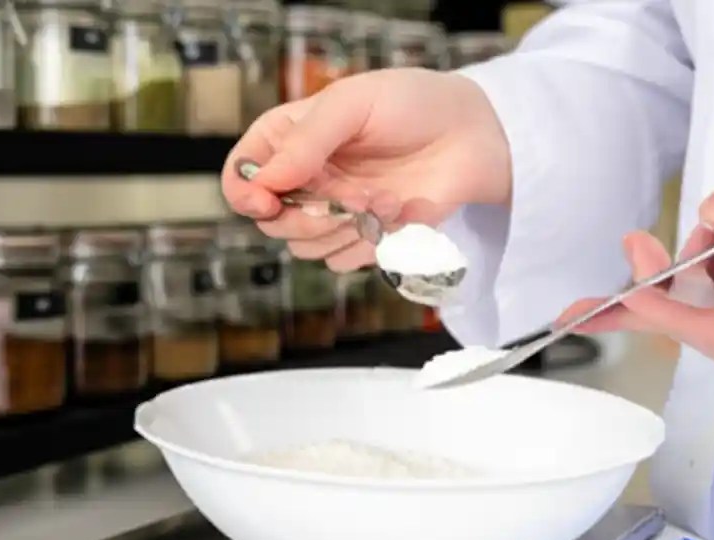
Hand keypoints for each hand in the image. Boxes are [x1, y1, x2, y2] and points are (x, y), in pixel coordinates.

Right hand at [221, 69, 510, 270]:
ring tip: (385, 196)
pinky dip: (370, 243)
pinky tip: (397, 214)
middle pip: (270, 223)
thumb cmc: (412, 104)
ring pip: (304, 248)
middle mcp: (303, 180)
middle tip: (354, 193)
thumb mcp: (353, 103)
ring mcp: (332, 213)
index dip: (245, 194)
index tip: (268, 201)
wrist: (473, 135)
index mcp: (287, 139)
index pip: (241, 176)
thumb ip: (307, 140)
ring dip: (345, 227)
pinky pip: (342, 262)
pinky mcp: (362, 240)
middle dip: (309, 214)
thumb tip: (267, 181)